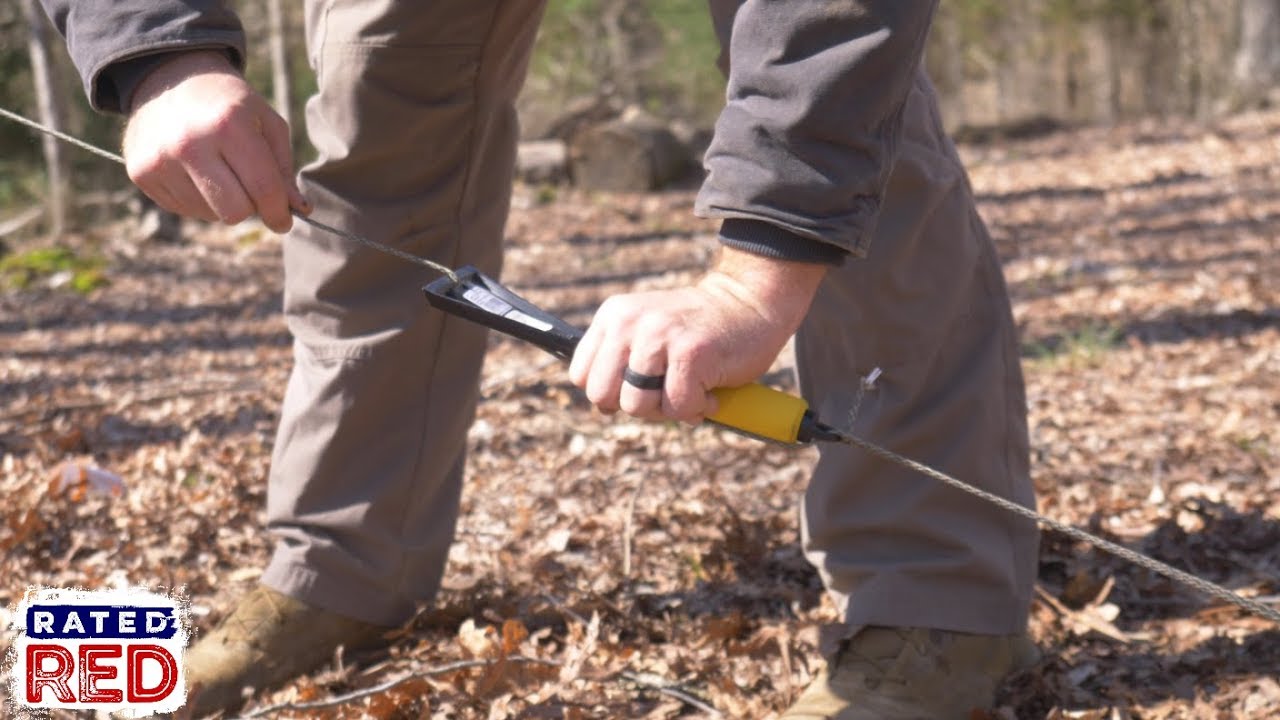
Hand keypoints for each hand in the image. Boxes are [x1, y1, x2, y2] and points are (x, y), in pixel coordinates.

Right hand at [122, 50, 307, 232]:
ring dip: (221, 202)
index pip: (263, 188)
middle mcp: (190, 143)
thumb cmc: (230, 104)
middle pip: (235, 212)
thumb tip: (299, 209)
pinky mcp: (140, 173)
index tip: (283, 220)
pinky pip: (184, 210)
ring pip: (209, 215)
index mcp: (229, 125)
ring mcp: (160, 160)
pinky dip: (197, 199)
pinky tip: (194, 170)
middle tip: (249, 188)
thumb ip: (283, 169)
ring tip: (216, 169)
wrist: (171, 78)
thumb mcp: (266, 123)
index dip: (279, 212)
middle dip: (250, 207)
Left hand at [568, 247, 826, 422]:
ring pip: (636, 406)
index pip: (582, 377)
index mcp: (613, 316)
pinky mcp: (690, 353)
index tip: (640, 387)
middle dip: (636, 406)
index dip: (611, 394)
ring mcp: (659, 336)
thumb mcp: (647, 333)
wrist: (750, 303)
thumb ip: (620, 360)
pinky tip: (711, 390)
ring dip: (668, 410)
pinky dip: (698, 409)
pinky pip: (678, 408)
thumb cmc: (699, 331)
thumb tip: (601, 406)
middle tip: (666, 392)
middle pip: (602, 396)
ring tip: (690, 388)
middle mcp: (629, 322)